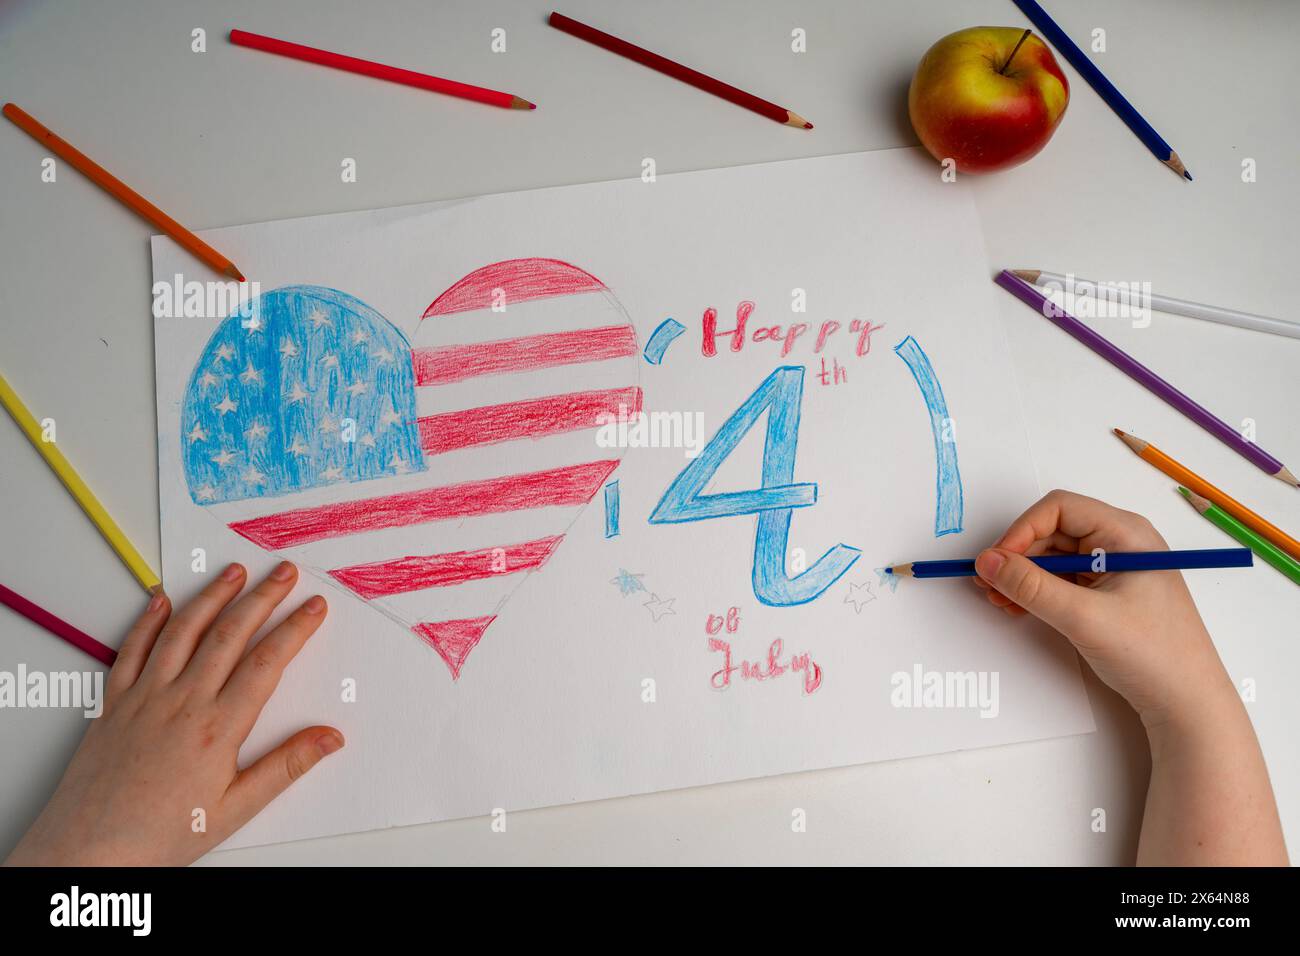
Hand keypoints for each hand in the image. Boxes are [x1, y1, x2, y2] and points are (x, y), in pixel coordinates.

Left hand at [5, 562, 342, 865]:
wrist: (89, 849)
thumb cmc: (159, 834)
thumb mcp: (235, 809)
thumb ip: (285, 767)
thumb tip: (329, 739)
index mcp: (217, 728)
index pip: (267, 663)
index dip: (295, 630)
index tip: (314, 607)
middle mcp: (182, 702)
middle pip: (230, 635)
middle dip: (262, 598)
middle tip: (284, 573)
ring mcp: (145, 697)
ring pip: (183, 632)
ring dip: (212, 596)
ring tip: (234, 571)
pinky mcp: (114, 703)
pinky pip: (132, 650)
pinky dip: (148, 621)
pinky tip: (161, 601)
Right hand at [973, 490, 1286, 864]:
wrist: (1188, 704)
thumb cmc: (1154, 655)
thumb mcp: (1083, 617)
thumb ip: (1030, 586)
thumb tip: (988, 562)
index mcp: (1127, 534)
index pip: (1060, 509)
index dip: (1022, 530)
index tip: (998, 561)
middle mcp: (1121, 544)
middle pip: (1053, 531)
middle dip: (1018, 556)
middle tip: (990, 584)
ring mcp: (1115, 569)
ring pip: (1055, 557)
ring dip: (1024, 576)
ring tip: (1001, 600)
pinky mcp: (1109, 593)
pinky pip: (1064, 579)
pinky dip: (1038, 591)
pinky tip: (1020, 607)